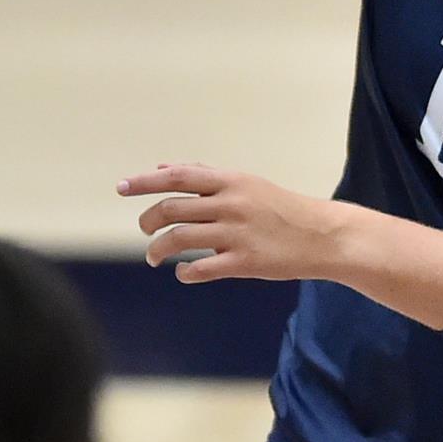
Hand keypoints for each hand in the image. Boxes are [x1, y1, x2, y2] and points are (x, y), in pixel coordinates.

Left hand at [122, 164, 342, 283]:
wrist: (322, 235)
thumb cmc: (278, 207)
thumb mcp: (244, 183)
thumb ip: (203, 176)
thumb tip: (160, 169)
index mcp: (230, 181)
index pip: (178, 177)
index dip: (144, 182)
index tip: (120, 187)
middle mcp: (231, 204)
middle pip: (171, 209)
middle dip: (147, 221)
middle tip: (144, 231)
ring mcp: (237, 233)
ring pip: (179, 239)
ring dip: (157, 250)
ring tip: (154, 257)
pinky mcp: (244, 261)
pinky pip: (200, 269)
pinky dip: (184, 272)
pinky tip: (182, 272)